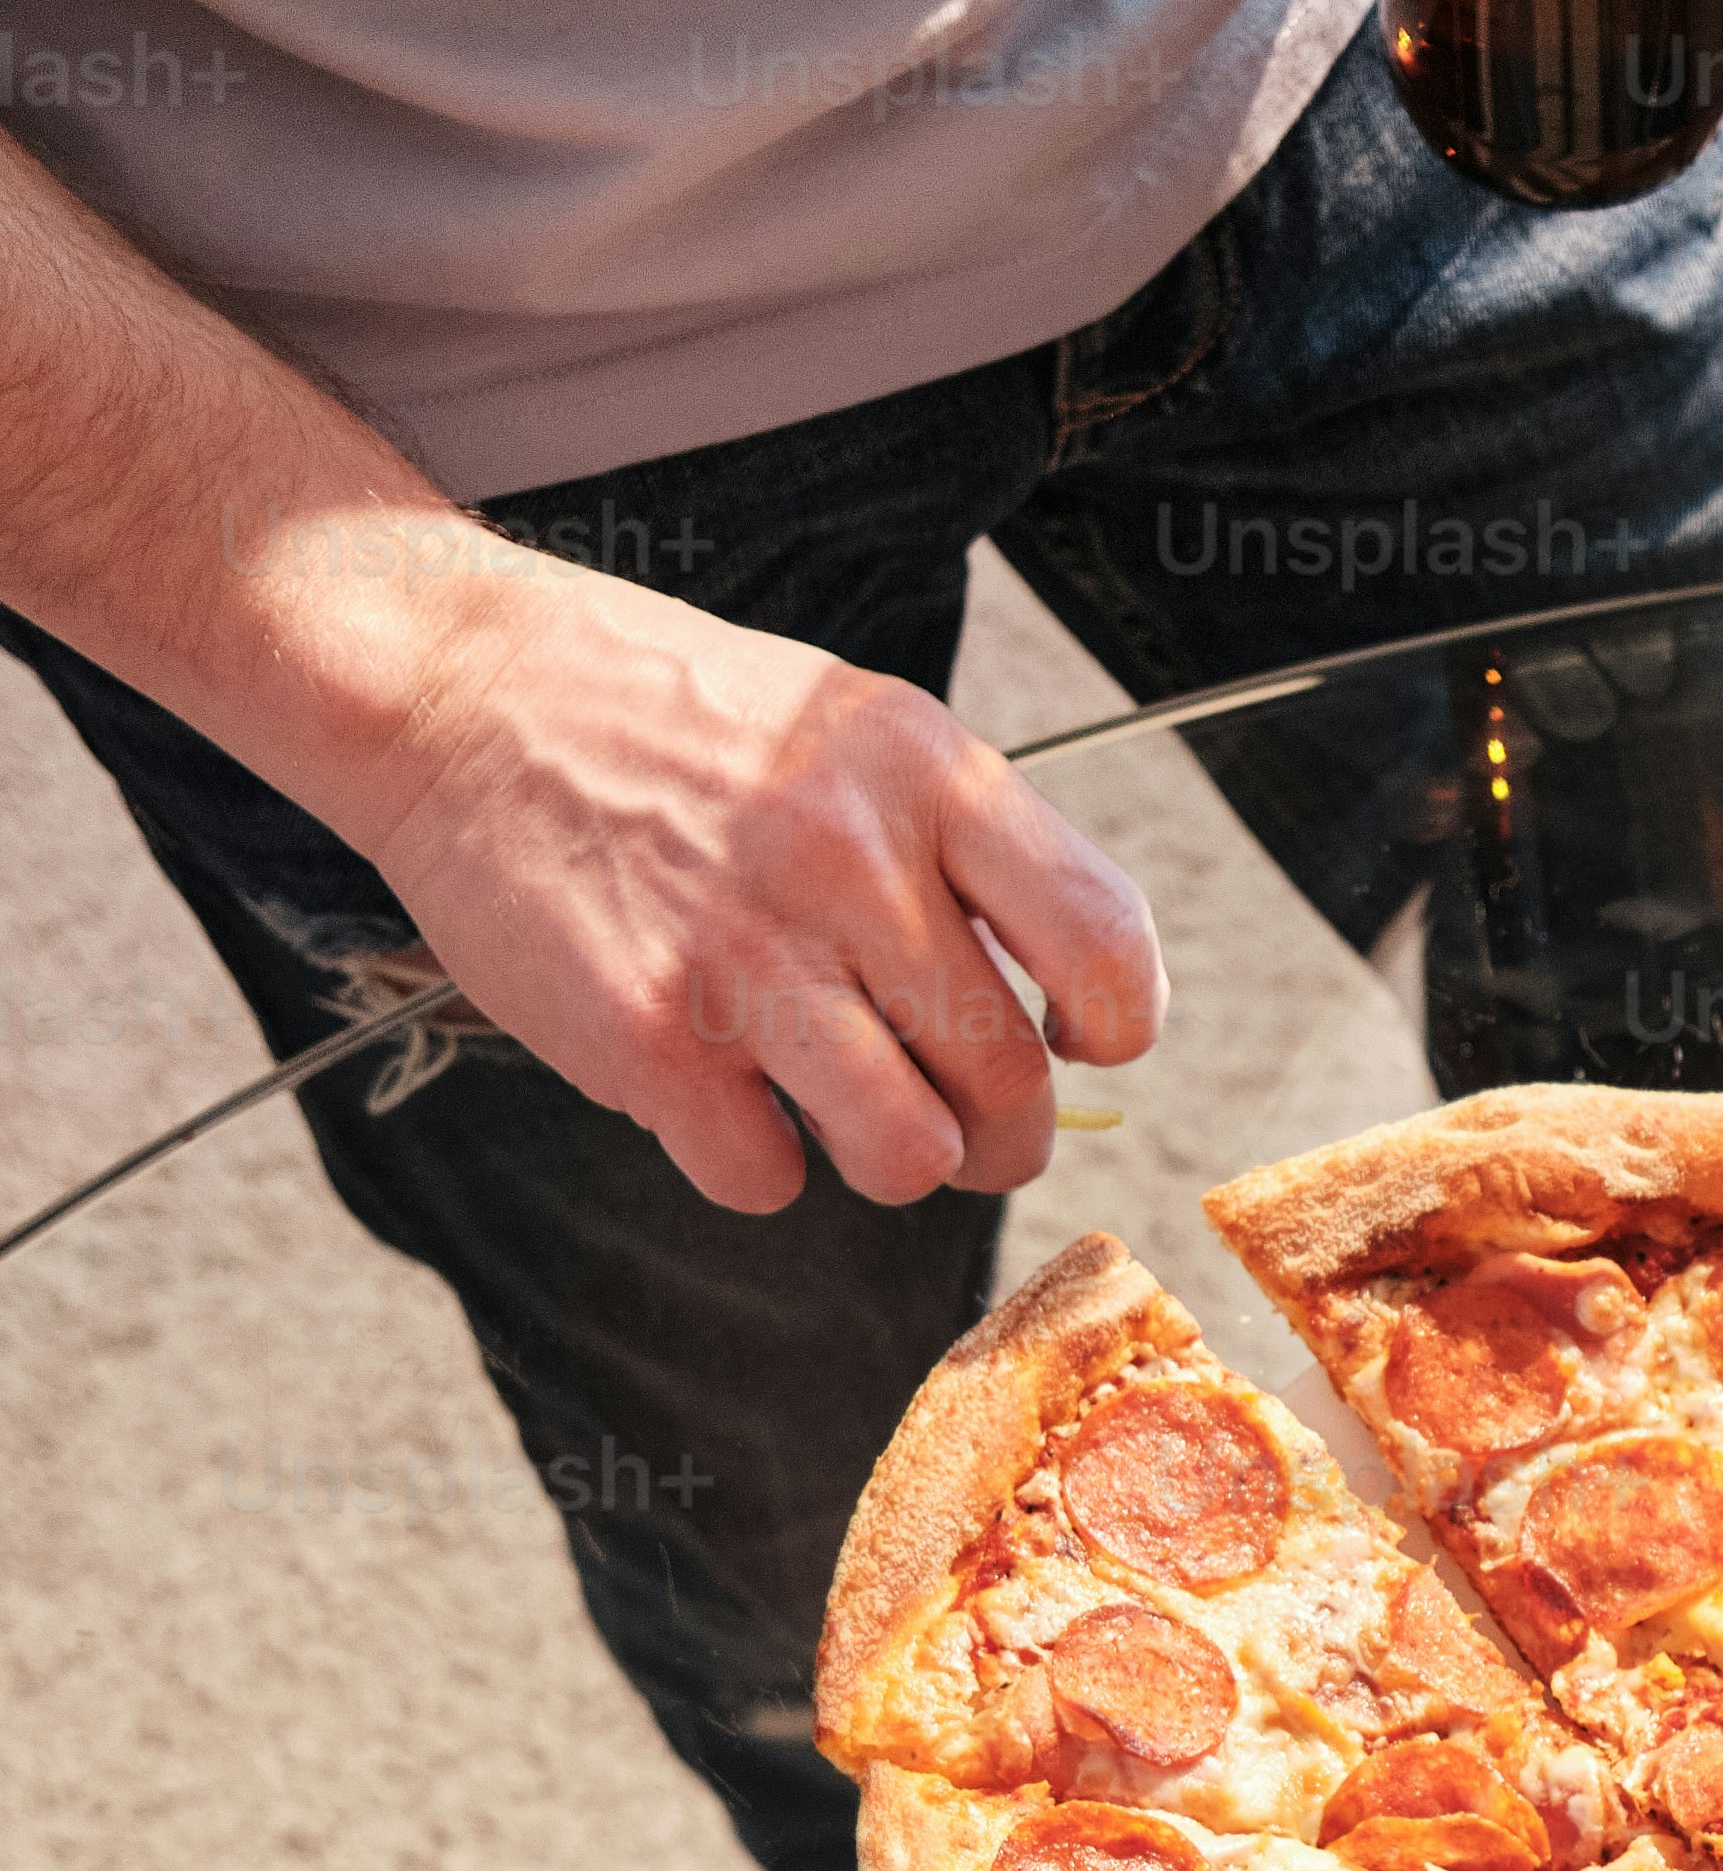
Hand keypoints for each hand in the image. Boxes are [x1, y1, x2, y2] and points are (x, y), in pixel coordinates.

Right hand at [332, 539, 1166, 1217]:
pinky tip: (719, 1091)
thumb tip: (1068, 1010)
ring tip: (848, 1113)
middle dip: (1003, 1137)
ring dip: (894, 1162)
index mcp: (923, 770)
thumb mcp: (852, 727)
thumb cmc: (674, 725)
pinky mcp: (647, 1036)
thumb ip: (962, 850)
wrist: (461, 690)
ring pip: (907, 1159)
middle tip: (963, 1124)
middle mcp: (846, 859)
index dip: (1113, 1025)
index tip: (1075, 1038)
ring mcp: (743, 953)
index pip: (1103, 943)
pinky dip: (752, 1161)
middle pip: (1009, 1085)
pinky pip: (763, 1179)